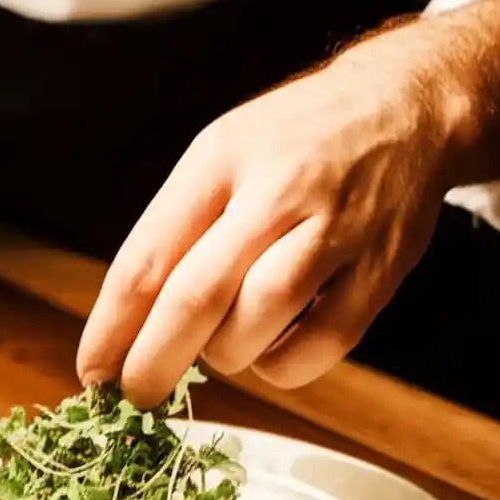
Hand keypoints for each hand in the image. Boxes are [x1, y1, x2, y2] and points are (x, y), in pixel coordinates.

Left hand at [78, 55, 449, 405]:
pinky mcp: (381, 268)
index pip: (146, 257)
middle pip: (195, 298)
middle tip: (135, 394)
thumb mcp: (221, 154)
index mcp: (218, 160)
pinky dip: (283, 367)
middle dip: (153, 361)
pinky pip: (321, 344)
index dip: (111, 326)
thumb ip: (180, 228)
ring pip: (256, 323)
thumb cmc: (293, 143)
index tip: (92, 371)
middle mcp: (275, 191)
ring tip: (219, 349)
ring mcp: (333, 230)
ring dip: (224, 357)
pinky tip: (271, 353)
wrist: (407, 105)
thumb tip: (129, 325)